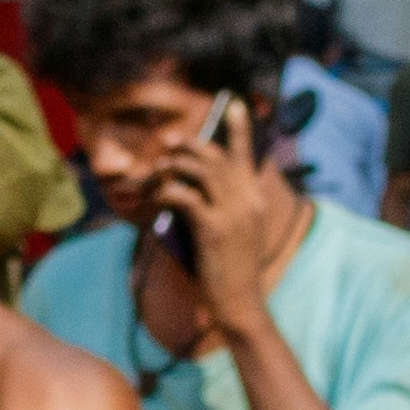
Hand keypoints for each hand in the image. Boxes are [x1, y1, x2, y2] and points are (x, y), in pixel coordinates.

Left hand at [154, 135, 310, 339]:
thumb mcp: (232, 233)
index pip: (246, 156)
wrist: (241, 304)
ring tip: (156, 172)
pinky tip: (155, 198)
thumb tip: (185, 187)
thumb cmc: (231, 271)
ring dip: (173, 166)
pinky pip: (184, 196)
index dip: (240, 129)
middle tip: (169, 143)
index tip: (234, 105)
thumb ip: (218, 207)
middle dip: (189, 146)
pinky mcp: (214, 228)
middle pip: (216, 158)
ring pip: (200, 171)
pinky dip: (166, 192)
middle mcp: (247, 200)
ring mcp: (232, 213)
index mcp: (254, 199)